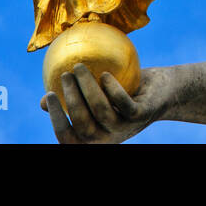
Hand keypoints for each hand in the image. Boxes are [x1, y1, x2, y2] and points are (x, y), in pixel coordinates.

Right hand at [40, 63, 171, 143]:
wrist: (163, 91)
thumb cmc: (125, 92)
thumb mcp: (98, 96)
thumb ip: (74, 99)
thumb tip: (42, 99)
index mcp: (93, 137)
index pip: (68, 138)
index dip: (55, 120)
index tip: (48, 94)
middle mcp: (107, 138)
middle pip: (83, 124)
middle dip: (71, 99)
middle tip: (65, 74)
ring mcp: (125, 128)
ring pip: (101, 111)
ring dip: (88, 87)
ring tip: (80, 66)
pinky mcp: (141, 115)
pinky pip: (124, 103)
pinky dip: (113, 89)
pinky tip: (105, 74)